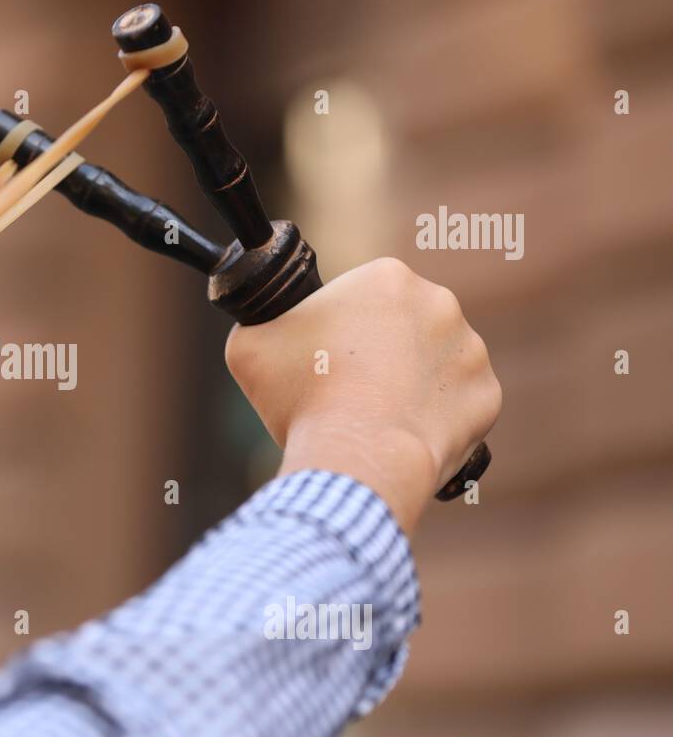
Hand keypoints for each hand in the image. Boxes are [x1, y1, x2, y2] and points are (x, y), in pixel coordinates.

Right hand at [225, 257, 500, 532]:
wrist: (356, 458)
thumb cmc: (302, 397)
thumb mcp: (249, 344)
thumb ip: (263, 321)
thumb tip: (269, 326)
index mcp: (387, 278)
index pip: (363, 295)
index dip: (338, 326)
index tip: (325, 357)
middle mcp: (440, 302)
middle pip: (404, 325)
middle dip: (381, 351)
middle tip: (347, 388)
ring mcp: (471, 350)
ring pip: (434, 363)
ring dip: (411, 382)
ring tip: (376, 416)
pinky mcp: (486, 396)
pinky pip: (457, 404)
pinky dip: (434, 418)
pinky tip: (402, 433)